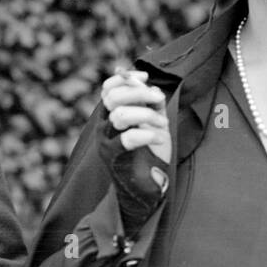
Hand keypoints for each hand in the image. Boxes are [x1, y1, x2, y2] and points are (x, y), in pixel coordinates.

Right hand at [98, 69, 171, 234]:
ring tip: (163, 124)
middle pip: (113, 98)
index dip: (125, 79)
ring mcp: (106, 142)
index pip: (108, 89)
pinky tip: (160, 139)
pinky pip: (128, 138)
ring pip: (121, 115)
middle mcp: (103, 127)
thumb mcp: (152, 121)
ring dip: (147, 115)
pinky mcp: (114, 158)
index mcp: (110, 116)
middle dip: (140, 94)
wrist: (144, 187)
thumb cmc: (150, 153)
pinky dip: (148, 134)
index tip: (145, 78)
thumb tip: (148, 84)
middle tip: (159, 101)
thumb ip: (150, 102)